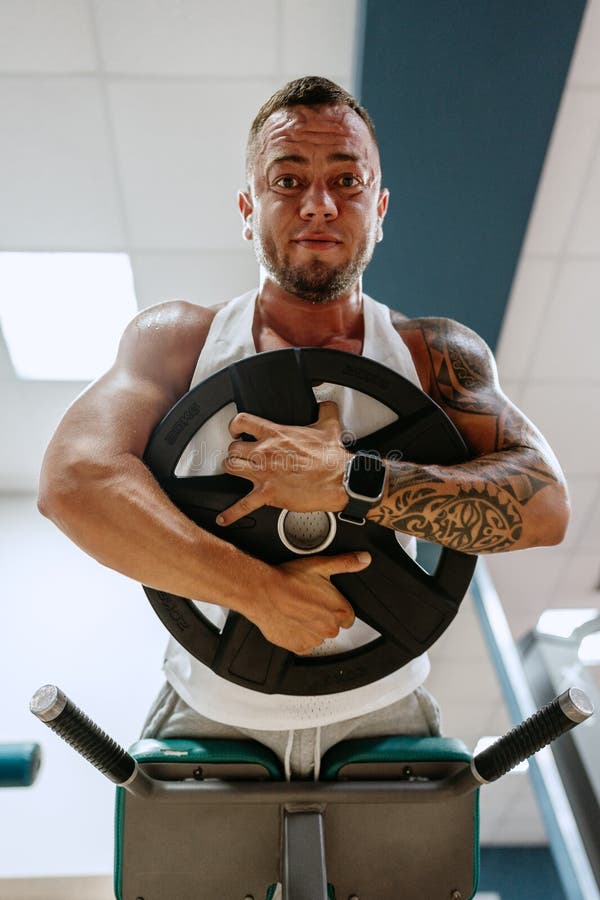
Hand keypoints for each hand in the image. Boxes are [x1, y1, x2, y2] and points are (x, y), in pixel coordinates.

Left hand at [218, 401, 349, 525]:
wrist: (339, 480)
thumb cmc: (332, 457)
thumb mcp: (329, 425)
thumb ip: (325, 411)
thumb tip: (326, 405)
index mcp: (276, 435)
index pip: (243, 422)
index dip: (235, 426)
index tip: (237, 431)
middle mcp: (265, 453)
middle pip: (233, 448)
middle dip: (234, 451)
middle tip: (240, 454)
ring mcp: (264, 474)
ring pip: (231, 468)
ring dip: (231, 469)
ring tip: (235, 471)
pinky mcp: (268, 494)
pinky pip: (243, 505)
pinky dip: (231, 513)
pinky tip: (224, 518)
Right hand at [249, 551, 370, 654]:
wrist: (263, 592)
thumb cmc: (289, 580)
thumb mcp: (321, 565)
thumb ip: (346, 562)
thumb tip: (363, 559)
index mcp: (340, 611)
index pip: (348, 617)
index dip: (336, 607)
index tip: (326, 602)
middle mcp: (329, 628)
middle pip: (333, 627)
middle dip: (323, 617)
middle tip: (309, 603)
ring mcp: (313, 639)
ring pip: (318, 636)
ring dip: (311, 627)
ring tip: (298, 611)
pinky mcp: (297, 647)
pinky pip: (303, 645)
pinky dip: (298, 636)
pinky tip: (291, 621)